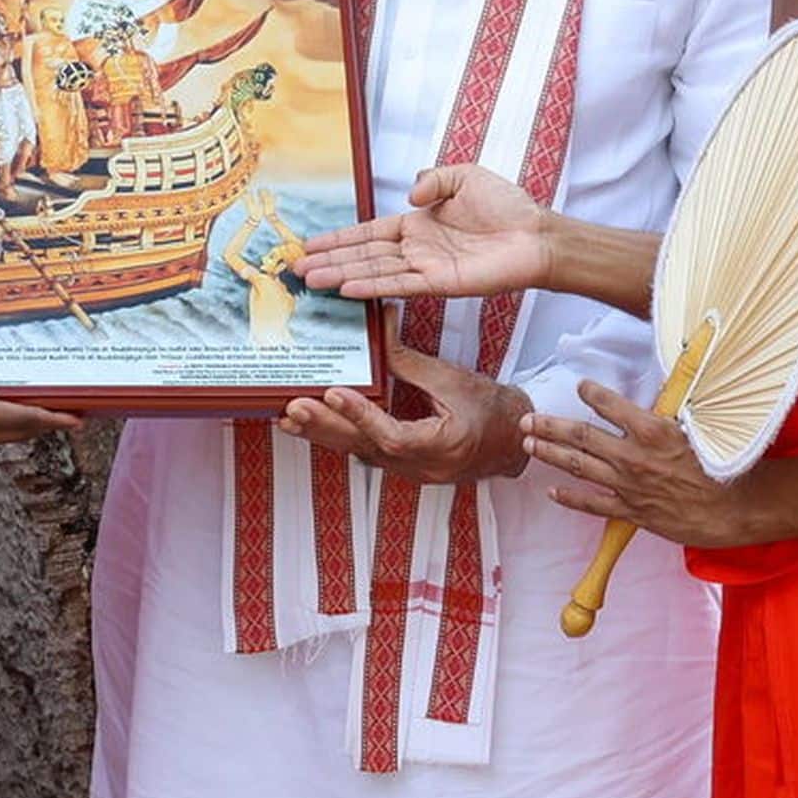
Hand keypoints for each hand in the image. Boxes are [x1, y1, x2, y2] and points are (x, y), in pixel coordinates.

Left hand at [278, 346, 527, 486]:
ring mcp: (407, 470)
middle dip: (325, 427)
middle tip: (293, 407)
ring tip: (286, 416)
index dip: (361, 415)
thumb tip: (379, 327)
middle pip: (364, 448)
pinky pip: (362, 450)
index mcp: (441, 446)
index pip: (393, 436)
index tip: (335, 394)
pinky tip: (308, 424)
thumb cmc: (492, 412)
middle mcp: (419, 466)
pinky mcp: (399, 465)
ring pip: (358, 451)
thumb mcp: (454, 381)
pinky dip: (336, 435)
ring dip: (322, 433)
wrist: (511, 442)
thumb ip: (411, 361)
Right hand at [295, 166, 550, 302]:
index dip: (339, 239)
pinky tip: (348, 288)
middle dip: (329, 261)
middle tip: (296, 269)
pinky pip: (399, 285)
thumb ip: (434, 180)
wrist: (536, 235)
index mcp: (418, 224)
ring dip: (342, 276)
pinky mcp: (440, 284)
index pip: (369, 233)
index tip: (309, 245)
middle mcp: (416, 248)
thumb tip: (409, 194)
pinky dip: (373, 287)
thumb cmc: (508, 207)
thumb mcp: (465, 175)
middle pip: (364, 255)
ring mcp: (425, 268)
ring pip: (374, 272)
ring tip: (311, 280)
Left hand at [522, 381, 744, 547]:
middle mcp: (634, 456)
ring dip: (551, 454)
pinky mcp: (631, 510)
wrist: (731, 509)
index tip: (579, 386)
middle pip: (582, 437)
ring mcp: (629, 485)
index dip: (591, 394)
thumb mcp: (697, 428)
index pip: (611, 405)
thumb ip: (669, 412)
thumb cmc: (721, 466)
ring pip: (580, 466)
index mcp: (652, 430)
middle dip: (550, 427)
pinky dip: (570, 498)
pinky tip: (552, 492)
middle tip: (527, 420)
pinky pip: (593, 503)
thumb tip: (661, 389)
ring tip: (528, 445)